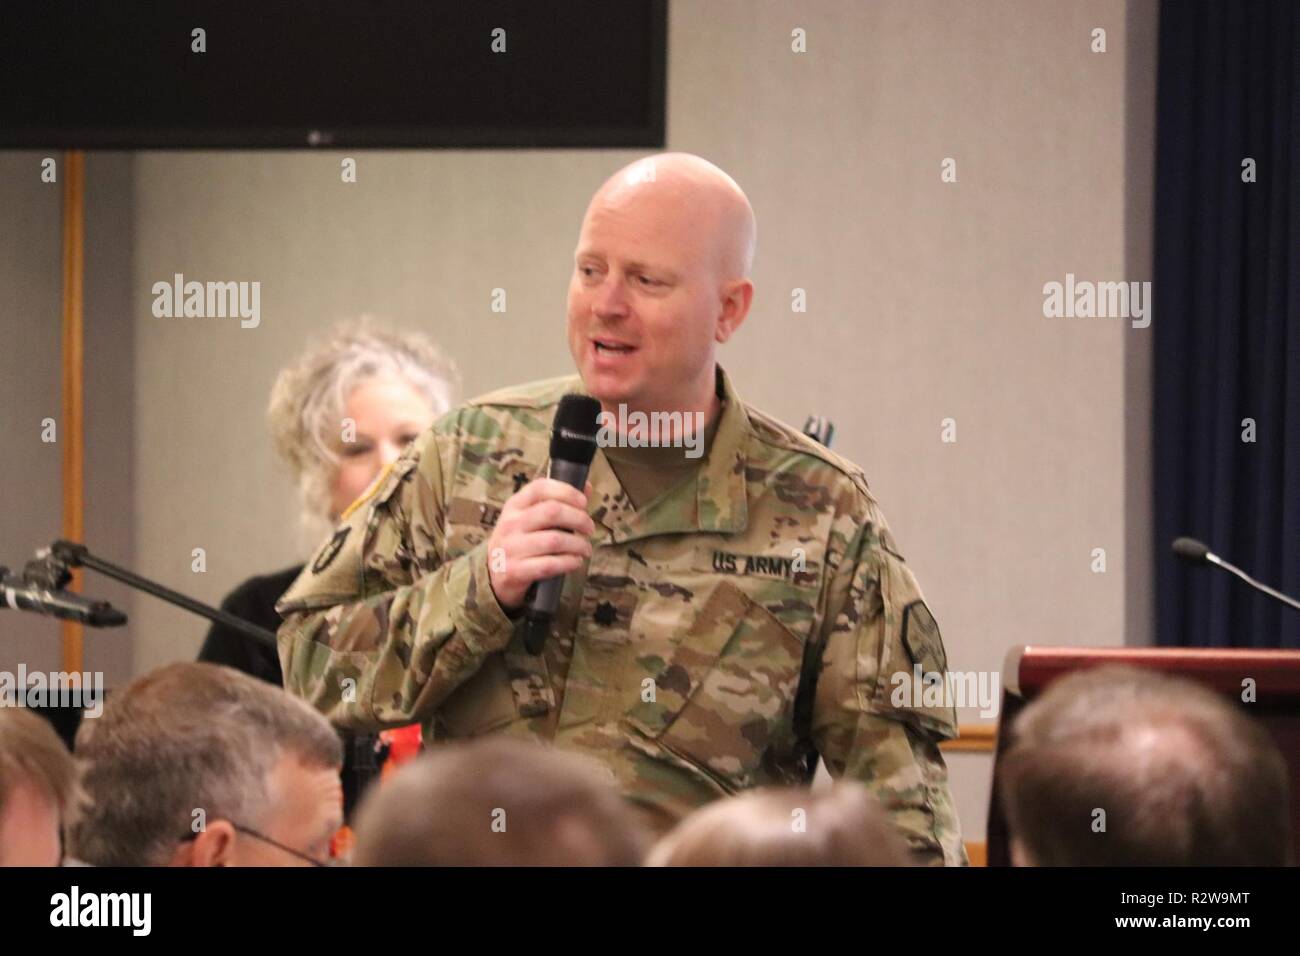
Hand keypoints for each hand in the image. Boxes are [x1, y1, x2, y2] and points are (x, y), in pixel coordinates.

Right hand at [486, 478, 594, 609]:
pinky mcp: (515, 571)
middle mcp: (511, 523)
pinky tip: (576, 562)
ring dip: (578, 544)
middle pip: (552, 512)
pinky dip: (569, 562)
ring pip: (555, 540)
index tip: (583, 502)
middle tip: (589, 528)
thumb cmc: (519, 541)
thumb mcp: (528, 518)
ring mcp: (511, 548)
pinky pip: (549, 565)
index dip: (566, 491)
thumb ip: (556, 502)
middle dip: (579, 519)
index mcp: (514, 505)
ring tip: (586, 548)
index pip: (540, 488)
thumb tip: (587, 487)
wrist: (492, 575)